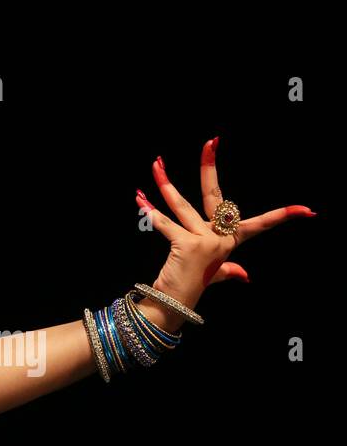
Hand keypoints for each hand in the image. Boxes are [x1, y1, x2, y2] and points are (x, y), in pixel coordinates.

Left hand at [135, 136, 314, 325]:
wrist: (174, 304)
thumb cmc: (192, 285)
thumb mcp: (214, 275)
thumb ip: (229, 271)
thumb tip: (245, 274)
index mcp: (228, 241)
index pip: (258, 224)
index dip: (281, 216)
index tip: (306, 210)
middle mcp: (219, 238)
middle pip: (214, 195)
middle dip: (209, 166)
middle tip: (210, 141)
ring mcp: (204, 240)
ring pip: (181, 204)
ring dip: (165, 183)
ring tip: (156, 163)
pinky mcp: (187, 244)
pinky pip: (164, 222)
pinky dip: (149, 210)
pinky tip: (138, 197)